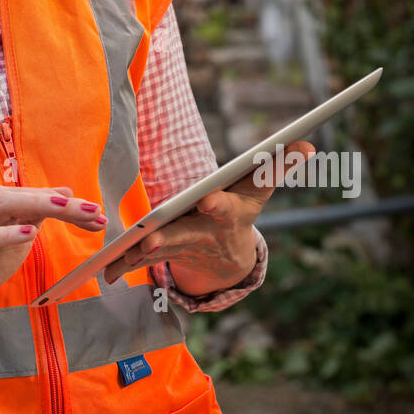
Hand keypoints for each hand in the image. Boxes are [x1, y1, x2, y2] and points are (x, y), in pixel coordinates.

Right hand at [0, 186, 107, 319]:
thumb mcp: (20, 235)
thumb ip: (40, 213)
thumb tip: (66, 192)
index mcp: (0, 200)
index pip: (40, 197)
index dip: (71, 205)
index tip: (99, 216)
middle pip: (27, 196)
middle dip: (62, 202)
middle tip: (93, 210)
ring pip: (6, 205)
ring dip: (38, 205)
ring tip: (64, 208)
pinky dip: (9, 233)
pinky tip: (29, 232)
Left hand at [102, 140, 315, 289]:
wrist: (229, 257)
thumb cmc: (243, 205)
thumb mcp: (260, 187)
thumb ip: (278, 164)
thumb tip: (307, 144)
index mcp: (231, 215)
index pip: (227, 208)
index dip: (218, 205)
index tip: (208, 200)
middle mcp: (207, 235)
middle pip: (187, 235)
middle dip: (170, 238)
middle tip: (152, 238)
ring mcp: (186, 248)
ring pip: (161, 250)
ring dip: (143, 254)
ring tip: (122, 256)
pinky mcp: (167, 255)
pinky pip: (145, 260)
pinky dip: (126, 264)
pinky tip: (106, 270)